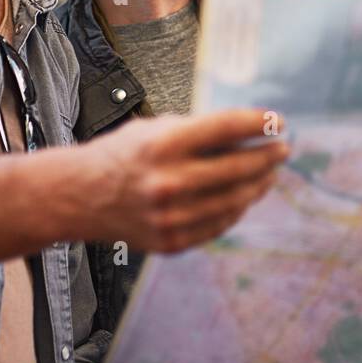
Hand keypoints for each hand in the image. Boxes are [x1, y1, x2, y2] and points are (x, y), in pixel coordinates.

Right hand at [74, 108, 287, 251]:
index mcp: (163, 145)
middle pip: (238, 168)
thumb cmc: (122, 155)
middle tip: (282, 149)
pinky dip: (237, 208)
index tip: (278, 121)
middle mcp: (168, 182)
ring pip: (235, 200)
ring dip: (259, 184)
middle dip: (268, 156)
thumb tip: (250, 135)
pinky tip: (245, 196)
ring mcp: (170, 217)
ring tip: (269, 173)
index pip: (227, 128)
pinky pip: (219, 224)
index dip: (259, 123)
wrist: (79, 196)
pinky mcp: (171, 241)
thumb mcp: (156, 129)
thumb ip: (199, 132)